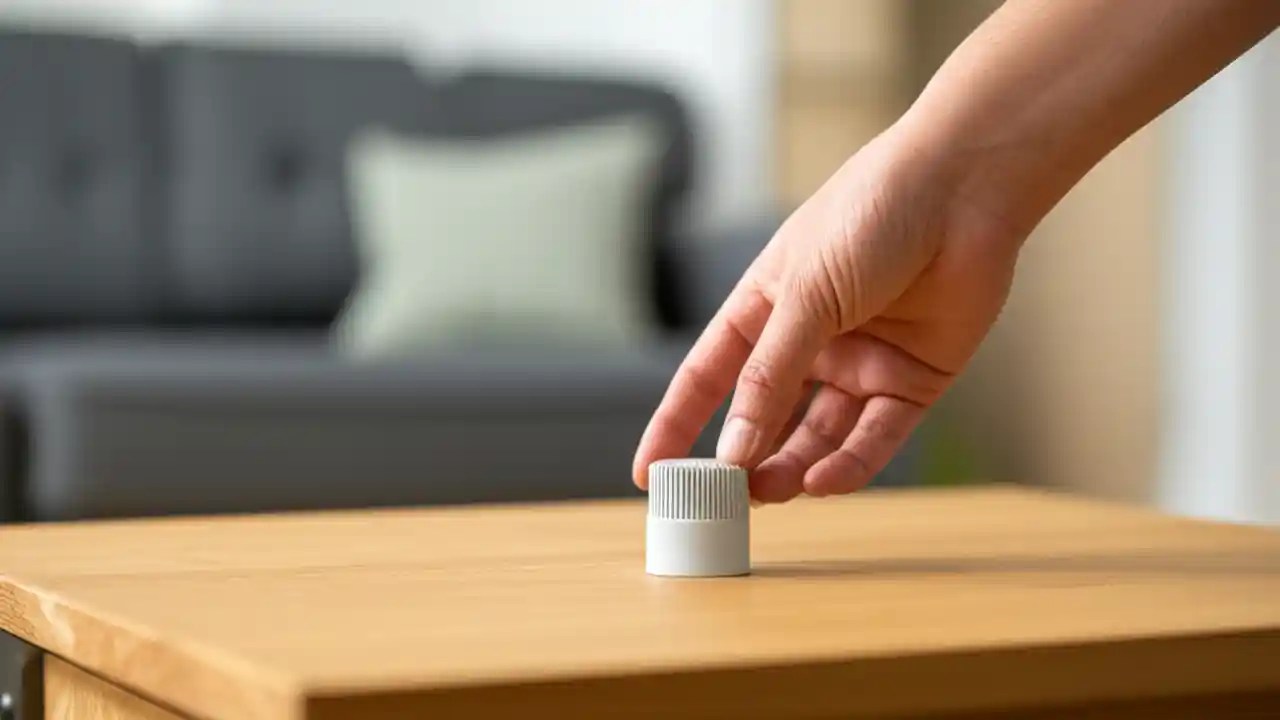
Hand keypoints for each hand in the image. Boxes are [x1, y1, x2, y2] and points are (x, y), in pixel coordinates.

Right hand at [632, 125, 1022, 502]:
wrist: (965, 188)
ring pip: (819, 435)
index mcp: (767, 308)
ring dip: (793, 468)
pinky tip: (823, 483)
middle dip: (742, 459)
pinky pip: (876, 436)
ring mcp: (862, 362)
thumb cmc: (872, 216)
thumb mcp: (804, 295)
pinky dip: (850, 463)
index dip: (677, 425)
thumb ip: (769, 375)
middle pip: (764, 417)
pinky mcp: (913, 380)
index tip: (649, 474)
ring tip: (768, 493)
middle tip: (722, 500)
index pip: (708, 377)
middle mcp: (811, 341)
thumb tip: (732, 450)